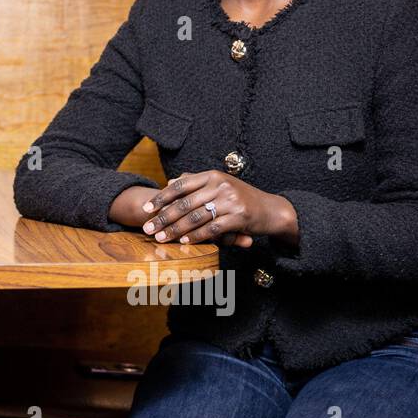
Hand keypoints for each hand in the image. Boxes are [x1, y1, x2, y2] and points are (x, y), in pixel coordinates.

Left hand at [139, 171, 294, 248]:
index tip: (145, 209)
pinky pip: (212, 228)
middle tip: (148, 228)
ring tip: (161, 238)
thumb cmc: (241, 198)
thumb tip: (171, 181)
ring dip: (176, 230)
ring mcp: (230, 200)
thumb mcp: (220, 184)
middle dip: (163, 217)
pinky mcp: (239, 216)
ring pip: (196, 217)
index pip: (180, 185)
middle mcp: (220, 185)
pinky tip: (185, 241)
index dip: (161, 198)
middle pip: (185, 203)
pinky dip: (197, 236)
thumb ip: (196, 182)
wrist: (272, 209)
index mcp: (212, 175)